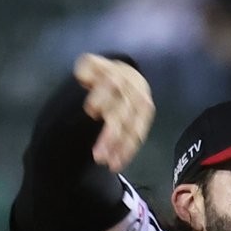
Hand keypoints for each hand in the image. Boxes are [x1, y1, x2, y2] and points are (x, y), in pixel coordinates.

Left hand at [73, 53, 154, 172]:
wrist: (129, 76)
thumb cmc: (103, 75)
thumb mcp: (92, 67)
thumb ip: (86, 71)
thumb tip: (85, 79)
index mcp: (119, 74)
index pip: (113, 83)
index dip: (103, 96)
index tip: (90, 110)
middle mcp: (134, 90)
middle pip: (123, 112)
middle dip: (111, 134)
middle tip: (98, 154)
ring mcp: (142, 106)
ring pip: (133, 128)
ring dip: (122, 147)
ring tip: (108, 163)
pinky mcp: (146, 119)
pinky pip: (139, 137)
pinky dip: (128, 151)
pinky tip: (117, 163)